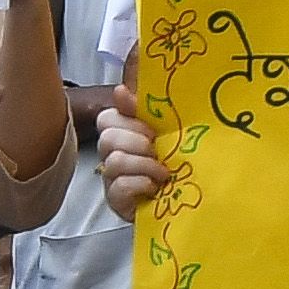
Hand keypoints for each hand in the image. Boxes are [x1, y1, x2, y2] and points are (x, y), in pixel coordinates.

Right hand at [95, 84, 165, 219]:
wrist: (181, 197)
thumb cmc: (170, 161)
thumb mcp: (164, 129)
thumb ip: (144, 108)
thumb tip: (120, 89)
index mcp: (120, 132)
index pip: (107, 118)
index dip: (128, 121)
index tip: (152, 130)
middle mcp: (111, 153)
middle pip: (107, 138)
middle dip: (137, 142)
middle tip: (157, 150)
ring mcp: (111, 177)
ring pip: (114, 161)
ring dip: (143, 164)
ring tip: (163, 171)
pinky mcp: (116, 199)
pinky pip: (119, 186)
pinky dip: (140, 183)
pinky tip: (154, 186)